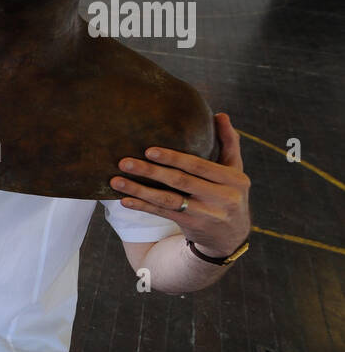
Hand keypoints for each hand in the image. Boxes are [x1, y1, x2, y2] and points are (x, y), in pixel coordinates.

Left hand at [111, 113, 251, 258]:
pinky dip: (143, 206)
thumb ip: (228, 143)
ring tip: (116, 181)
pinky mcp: (192, 225)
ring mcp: (207, 214)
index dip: (174, 158)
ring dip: (139, 191)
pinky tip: (124, 200)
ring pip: (168, 200)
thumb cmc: (228, 192)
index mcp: (234, 179)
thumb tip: (220, 114)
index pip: (199, 166)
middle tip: (124, 162)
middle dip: (150, 172)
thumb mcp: (235, 170)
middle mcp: (222, 197)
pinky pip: (163, 213)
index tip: (148, 150)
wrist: (231, 236)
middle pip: (180, 182)